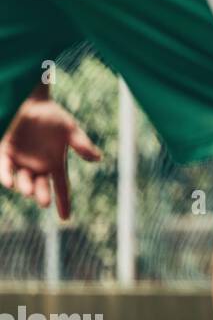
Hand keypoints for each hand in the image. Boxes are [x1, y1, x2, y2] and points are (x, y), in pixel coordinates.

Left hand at [0, 98, 101, 219]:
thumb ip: (82, 144)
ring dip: (25, 186)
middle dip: (42, 195)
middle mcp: (37, 166)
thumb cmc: (52, 115)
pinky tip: (9, 182)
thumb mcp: (70, 130)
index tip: (66, 219)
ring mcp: (20, 161)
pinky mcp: (5, 153)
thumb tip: (97, 158)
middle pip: (40, 187)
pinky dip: (6, 176)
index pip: (61, 187)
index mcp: (54, 164)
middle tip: (43, 201)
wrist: (30, 100)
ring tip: (28, 190)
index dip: (64, 203)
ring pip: (22, 181)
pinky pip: (4, 169)